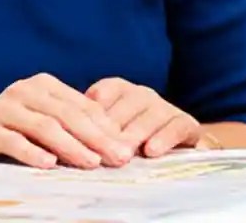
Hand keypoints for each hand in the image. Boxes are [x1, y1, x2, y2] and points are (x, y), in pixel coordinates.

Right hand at [0, 73, 133, 169]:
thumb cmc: (7, 132)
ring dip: (71, 146)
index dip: (106, 127)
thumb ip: (70, 125)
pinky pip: (12, 140)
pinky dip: (32, 153)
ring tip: (91, 163)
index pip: (82, 106)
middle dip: (97, 138)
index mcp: (43, 84)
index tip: (127, 147)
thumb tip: (113, 142)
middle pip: (68, 115)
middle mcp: (24, 89)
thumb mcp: (41, 122)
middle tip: (118, 157)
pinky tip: (49, 165)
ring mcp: (3, 106)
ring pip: (45, 126)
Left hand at [87, 78, 204, 157]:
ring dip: (137, 133)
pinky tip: (151, 151)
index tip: (80, 132)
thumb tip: (58, 142)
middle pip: (127, 106)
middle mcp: (141, 94)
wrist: (170, 149)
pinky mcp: (187, 123)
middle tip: (100, 150)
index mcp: (118, 91)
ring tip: (124, 154)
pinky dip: (165, 137)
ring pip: (151, 114)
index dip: (91, 114)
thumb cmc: (127, 144)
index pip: (102, 95)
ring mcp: (165, 107)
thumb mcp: (104, 134)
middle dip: (113, 129)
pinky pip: (177, 126)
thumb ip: (86, 132)